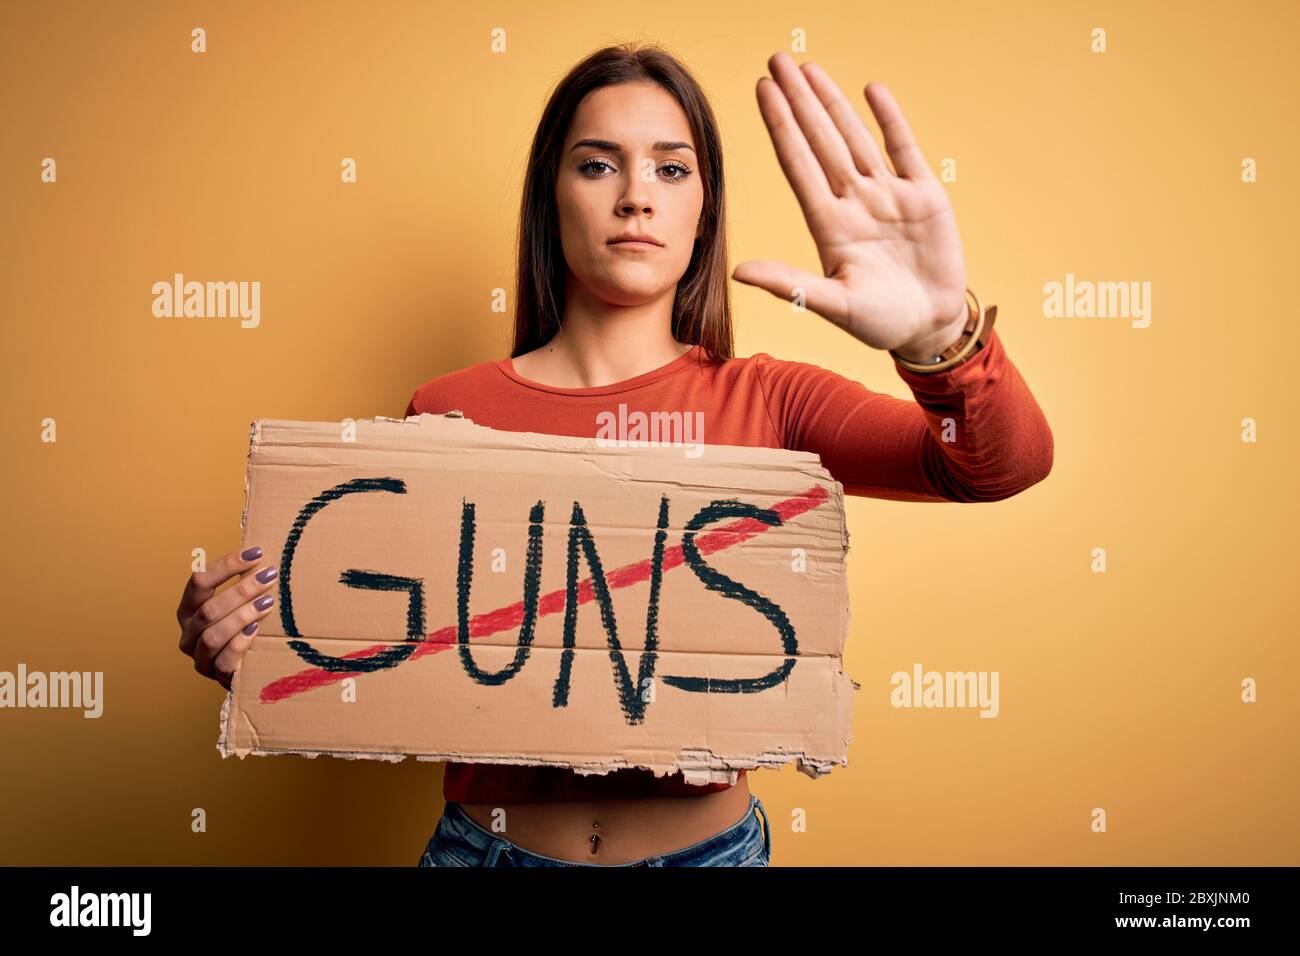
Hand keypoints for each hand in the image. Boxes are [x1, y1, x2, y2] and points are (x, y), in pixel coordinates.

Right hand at [177, 545, 278, 690]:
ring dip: (242, 616)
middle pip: (209, 609)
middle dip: (241, 590)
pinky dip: (239, 644)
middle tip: (269, 576)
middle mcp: (188, 632)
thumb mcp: (236, 602)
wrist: (243, 665)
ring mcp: (199, 656)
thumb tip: (261, 552)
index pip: (198, 582)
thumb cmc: (241, 625)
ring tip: (267, 602)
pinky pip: (223, 661)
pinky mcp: (214, 674)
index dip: (226, 565)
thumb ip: (241, 581)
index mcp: (188, 608)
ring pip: (213, 635)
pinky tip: (256, 630)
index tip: (256, 553)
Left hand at [733, 52, 968, 358]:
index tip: (762, 91)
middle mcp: (854, 202)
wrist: (930, 328)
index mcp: (828, 224)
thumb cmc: (879, 322)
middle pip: (820, 140)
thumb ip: (789, 284)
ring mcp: (888, 195)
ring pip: (855, 138)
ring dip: (833, 103)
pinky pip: (904, 148)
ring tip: (810, 69)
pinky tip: (872, 90)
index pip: (798, 164)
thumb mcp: (832, 304)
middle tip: (778, 60)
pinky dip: (890, 120)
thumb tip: (739, 271)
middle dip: (799, 101)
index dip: (781, 126)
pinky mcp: (924, 196)